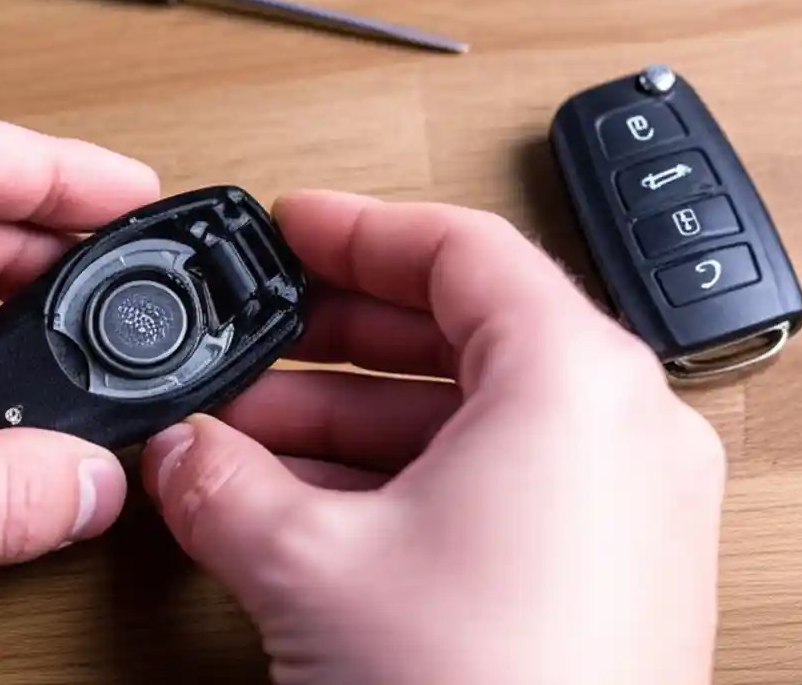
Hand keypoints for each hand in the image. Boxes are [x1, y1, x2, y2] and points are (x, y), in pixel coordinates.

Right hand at [143, 191, 725, 684]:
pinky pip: (494, 483)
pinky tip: (309, 501)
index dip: (358, 229)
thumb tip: (179, 452)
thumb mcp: (310, 564)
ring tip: (254, 432)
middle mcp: (622, 433)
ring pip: (472, 415)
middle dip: (338, 338)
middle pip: (464, 330)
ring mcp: (622, 508)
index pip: (459, 250)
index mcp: (575, 384)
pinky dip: (402, 478)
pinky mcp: (603, 573)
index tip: (294, 227)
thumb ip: (220, 482)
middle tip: (260, 333)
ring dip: (355, 417)